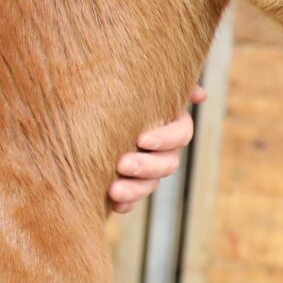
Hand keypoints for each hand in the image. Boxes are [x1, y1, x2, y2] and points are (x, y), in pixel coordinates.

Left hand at [109, 86, 206, 213]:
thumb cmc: (113, 85)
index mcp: (169, 122)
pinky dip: (125, 204)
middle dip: (146, 166)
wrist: (82, 108)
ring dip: (135, 190)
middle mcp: (161, 149)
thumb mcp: (131, 78)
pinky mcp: (126, 184)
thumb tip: (200, 94)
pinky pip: (131, 201)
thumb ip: (161, 80)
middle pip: (167, 164)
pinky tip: (114, 204)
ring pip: (150, 185)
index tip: (142, 139)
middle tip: (122, 164)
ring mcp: (145, 170)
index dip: (165, 139)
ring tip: (113, 190)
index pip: (181, 134)